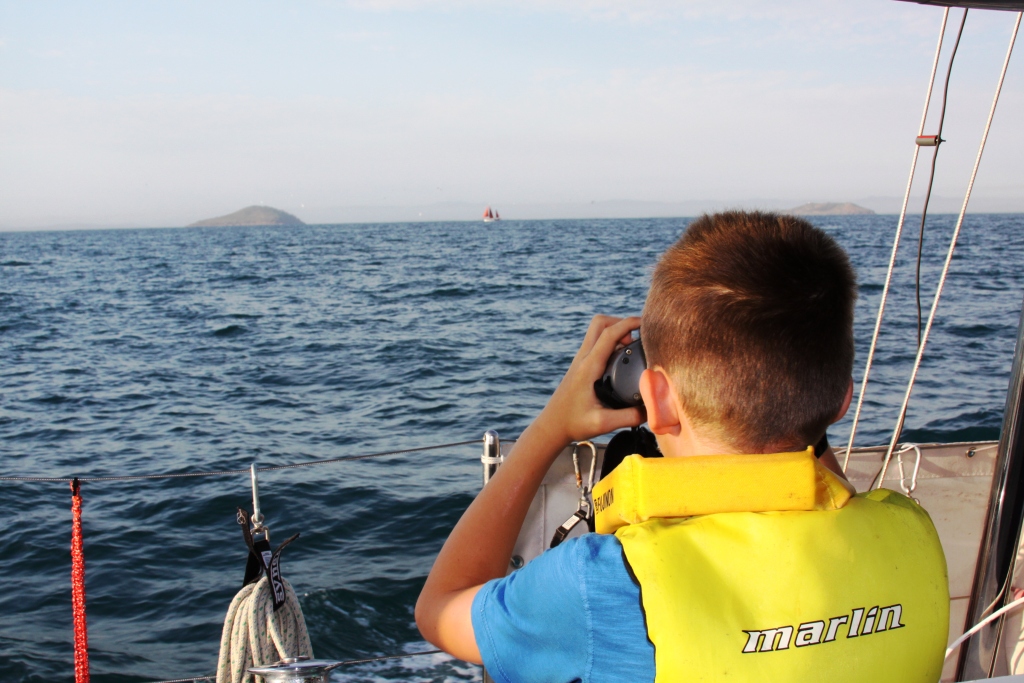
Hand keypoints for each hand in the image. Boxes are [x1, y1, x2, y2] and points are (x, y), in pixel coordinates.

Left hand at [534, 315, 644, 444]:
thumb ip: (629, 417)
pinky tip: (621, 357)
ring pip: (597, 331)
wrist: (552, 426)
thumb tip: (653, 410)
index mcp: (588, 366)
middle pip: (600, 323)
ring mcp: (580, 360)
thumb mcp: (603, 423)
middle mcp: (583, 358)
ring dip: (615, 330)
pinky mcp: (581, 365)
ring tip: (632, 346)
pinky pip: (596, 342)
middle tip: (637, 337)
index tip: (646, 323)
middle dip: (621, 322)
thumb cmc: (573, 424)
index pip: (609, 334)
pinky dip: (610, 341)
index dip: (629, 323)